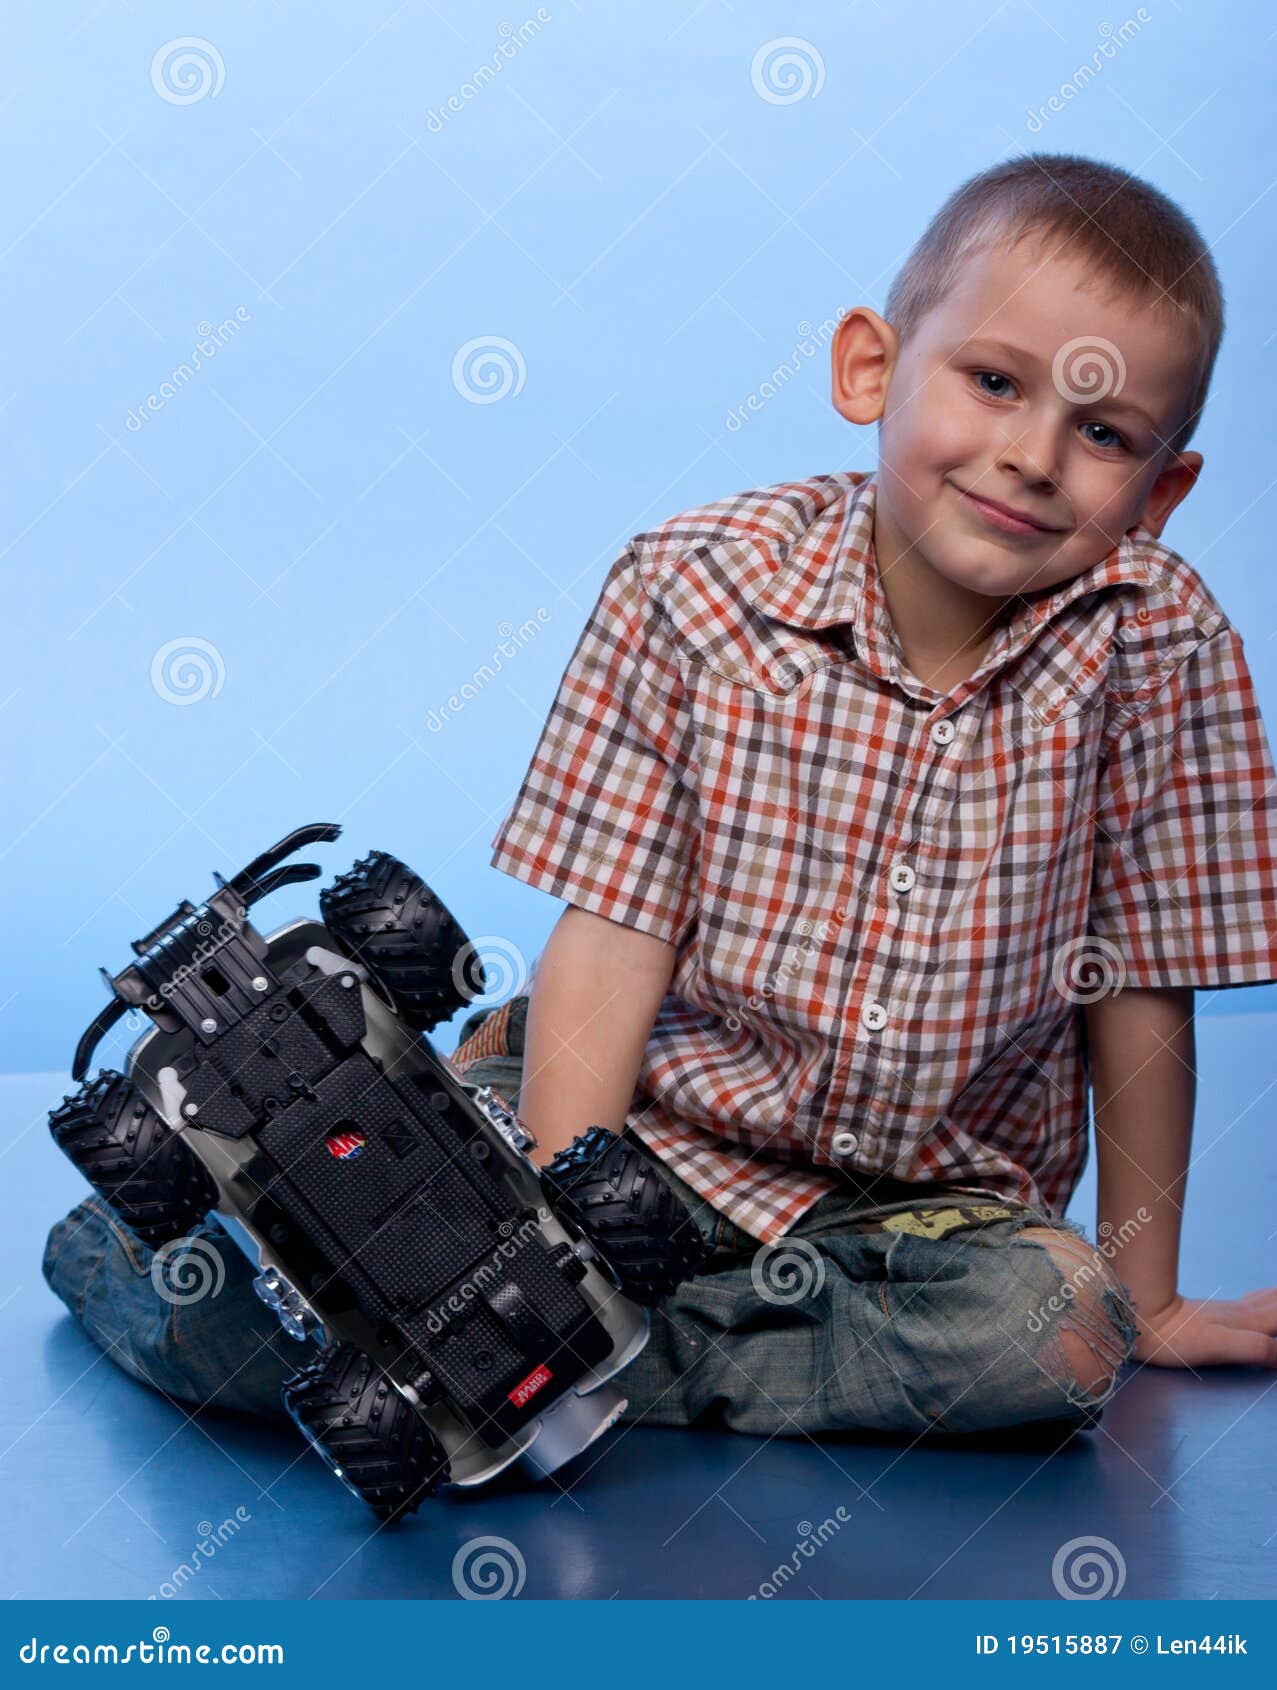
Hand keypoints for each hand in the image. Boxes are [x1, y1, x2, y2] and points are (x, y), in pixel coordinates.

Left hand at [1132, 1290, 1276, 1367]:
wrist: (1139, 1316)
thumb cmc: (1175, 1338)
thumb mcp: (1218, 1346)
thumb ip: (1254, 1347)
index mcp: (1247, 1323)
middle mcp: (1242, 1314)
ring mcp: (1227, 1311)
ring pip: (1267, 1300)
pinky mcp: (1214, 1312)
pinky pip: (1253, 1302)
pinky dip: (1269, 1299)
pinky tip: (1263, 1299)